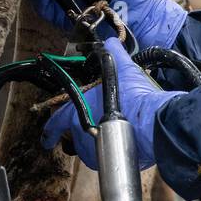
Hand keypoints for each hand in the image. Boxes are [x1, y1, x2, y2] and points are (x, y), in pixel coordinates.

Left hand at [41, 36, 183, 170]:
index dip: (50, 131)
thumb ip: (115, 53)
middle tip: (97, 120)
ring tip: (113, 128)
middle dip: (84, 129)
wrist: (154, 122)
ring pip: (90, 147)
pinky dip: (112, 147)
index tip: (46, 138)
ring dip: (98, 139)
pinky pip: (105, 155)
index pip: (56, 123)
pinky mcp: (112, 158)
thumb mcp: (124, 70)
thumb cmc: (135, 98)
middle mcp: (82, 135)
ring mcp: (95, 150)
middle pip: (75, 136)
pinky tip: (124, 138)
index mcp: (77, 114)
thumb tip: (112, 42)